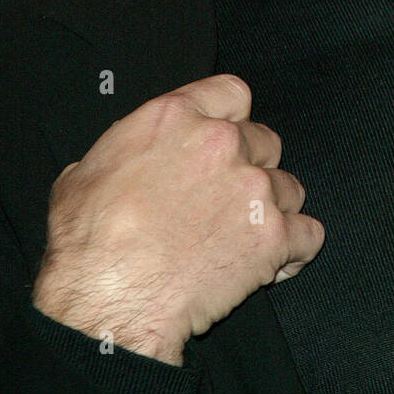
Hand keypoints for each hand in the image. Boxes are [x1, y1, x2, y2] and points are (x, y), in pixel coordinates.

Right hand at [31, 75, 323, 365]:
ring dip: (272, 210)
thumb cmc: (88, 243)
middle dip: (250, 170)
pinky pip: (309, 235)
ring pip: (290, 187)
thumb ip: (124, 153)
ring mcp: (253, 187)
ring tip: (243, 239)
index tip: (228, 141)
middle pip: (264, 141)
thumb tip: (126, 162)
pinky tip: (272, 265)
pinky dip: (295, 251)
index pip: (232, 94)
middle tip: (226, 203)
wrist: (109, 300)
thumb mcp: (84, 174)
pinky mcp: (274, 235)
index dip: (232, 119)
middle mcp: (222, 142)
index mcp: (176, 117)